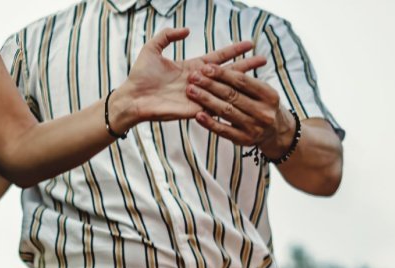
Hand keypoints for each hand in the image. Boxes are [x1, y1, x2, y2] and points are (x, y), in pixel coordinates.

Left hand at [109, 33, 263, 132]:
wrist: (131, 98)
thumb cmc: (140, 76)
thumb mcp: (153, 49)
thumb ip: (168, 36)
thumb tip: (186, 30)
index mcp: (191, 67)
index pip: (218, 58)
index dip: (233, 50)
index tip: (249, 44)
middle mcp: (198, 82)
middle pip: (227, 72)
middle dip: (245, 65)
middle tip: (263, 60)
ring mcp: (197, 97)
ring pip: (224, 89)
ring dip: (241, 82)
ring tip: (258, 75)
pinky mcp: (193, 110)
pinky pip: (214, 106)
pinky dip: (228, 103)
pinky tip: (244, 101)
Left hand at [187, 60, 289, 154]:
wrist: (276, 132)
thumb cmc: (263, 105)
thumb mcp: (263, 91)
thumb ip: (246, 81)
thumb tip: (221, 65)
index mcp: (269, 95)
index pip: (242, 81)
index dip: (223, 73)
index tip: (206, 67)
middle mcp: (263, 112)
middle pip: (232, 95)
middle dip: (211, 84)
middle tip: (193, 77)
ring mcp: (254, 127)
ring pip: (226, 111)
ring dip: (207, 100)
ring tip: (191, 91)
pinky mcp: (243, 140)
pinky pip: (224, 130)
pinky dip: (210, 123)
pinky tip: (198, 115)